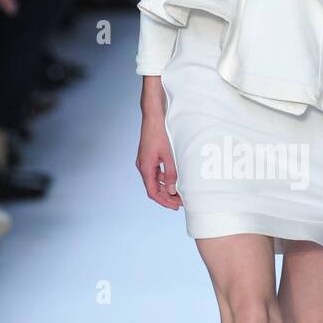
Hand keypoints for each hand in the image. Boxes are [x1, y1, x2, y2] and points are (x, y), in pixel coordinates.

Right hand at [136, 88, 180, 208]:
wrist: (153, 115)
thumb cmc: (160, 132)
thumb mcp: (169, 155)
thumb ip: (171, 173)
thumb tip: (172, 190)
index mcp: (146, 167)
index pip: (152, 192)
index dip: (164, 201)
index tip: (175, 206)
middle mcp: (143, 166)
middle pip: (153, 188)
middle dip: (166, 196)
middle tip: (180, 202)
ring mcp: (145, 161)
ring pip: (154, 181)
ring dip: (166, 188)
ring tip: (179, 193)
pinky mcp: (148, 156)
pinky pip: (155, 173)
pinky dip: (164, 179)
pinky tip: (174, 180)